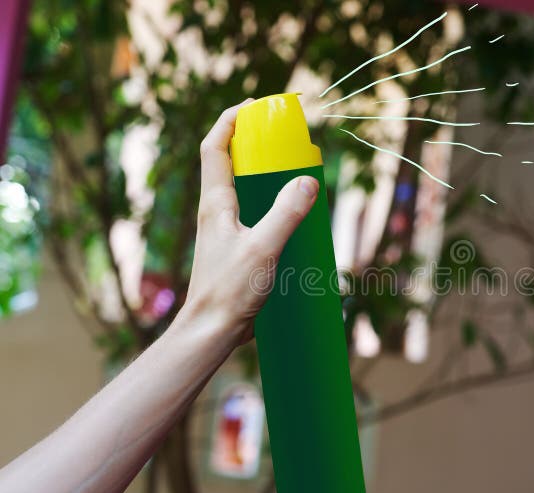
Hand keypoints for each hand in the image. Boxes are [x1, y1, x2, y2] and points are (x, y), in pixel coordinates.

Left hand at [180, 99, 319, 346]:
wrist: (211, 331)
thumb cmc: (230, 291)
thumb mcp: (264, 247)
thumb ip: (286, 213)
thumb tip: (308, 180)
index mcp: (216, 204)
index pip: (214, 148)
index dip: (230, 121)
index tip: (253, 107)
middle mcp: (216, 213)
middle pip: (227, 163)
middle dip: (251, 143)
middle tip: (280, 136)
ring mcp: (224, 232)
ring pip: (241, 190)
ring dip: (263, 174)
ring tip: (292, 171)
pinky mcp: (236, 250)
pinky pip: (253, 215)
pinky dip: (271, 205)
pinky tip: (292, 218)